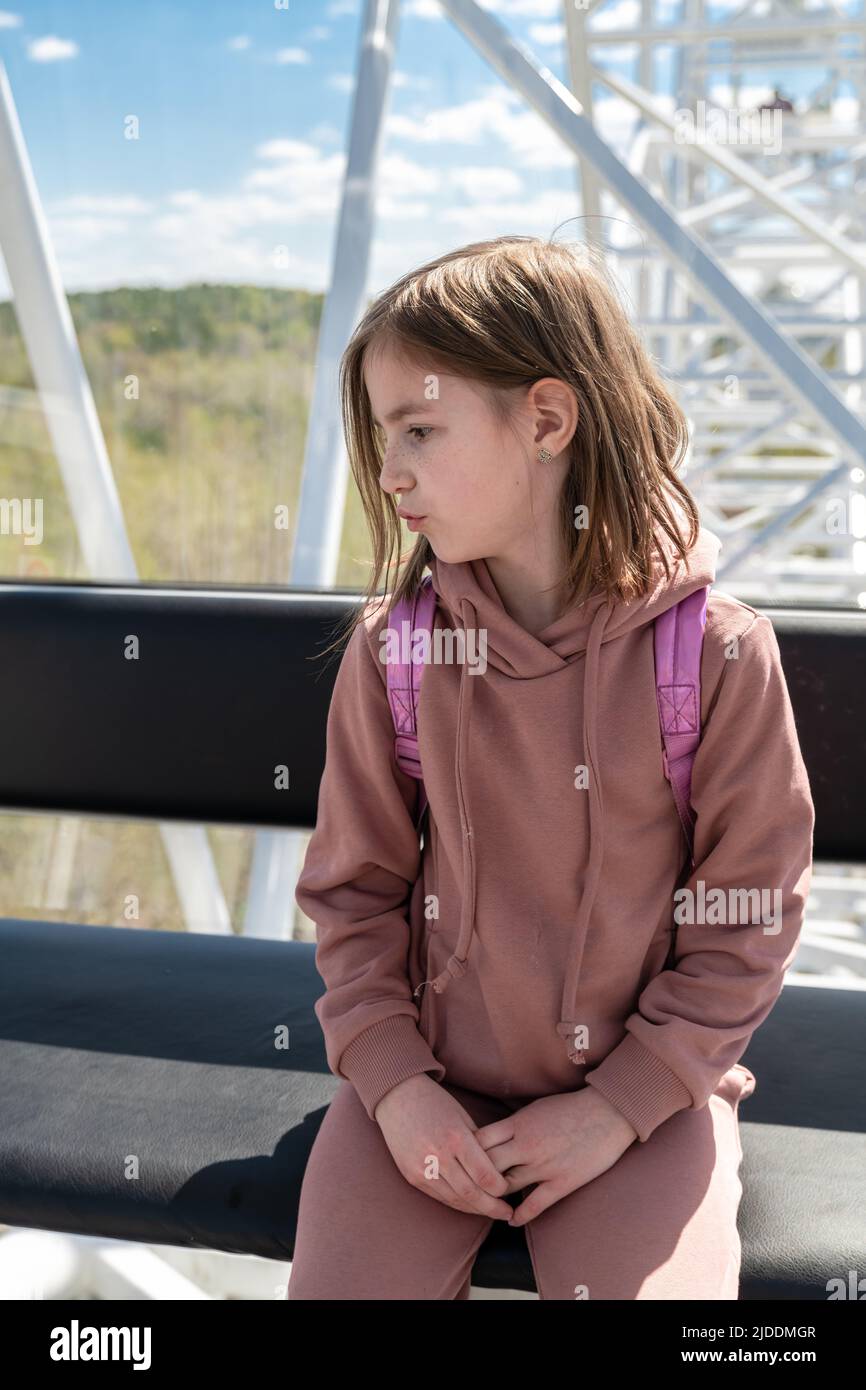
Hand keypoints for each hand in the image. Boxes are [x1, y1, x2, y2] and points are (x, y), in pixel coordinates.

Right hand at [374, 1073, 514, 1221]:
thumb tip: (497, 1169)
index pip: (485, 1176)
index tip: (509, 1190)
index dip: (501, 1189)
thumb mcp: (462, 1117)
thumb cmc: (435, 1102)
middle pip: (472, 1194)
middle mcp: (439, 1156)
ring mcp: (422, 1168)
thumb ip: (478, 1144)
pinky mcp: (411, 1175)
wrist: (397, 1097)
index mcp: (456, 1138)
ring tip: (491, 1211)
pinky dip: (456, 1202)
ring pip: (455, 1200)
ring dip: (475, 1209)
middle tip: (507, 1213)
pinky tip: (469, 1204)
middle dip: (493, 1207)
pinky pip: (438, 1196)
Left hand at [473, 1086, 637, 1226]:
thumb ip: (513, 1125)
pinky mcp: (562, 1181)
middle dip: (475, 1176)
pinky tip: (512, 1220)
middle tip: (468, 1186)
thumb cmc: (570, 1107)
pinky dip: (520, 1215)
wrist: (608, 1112)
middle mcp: (526, 1145)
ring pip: (507, 1186)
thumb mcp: (534, 1108)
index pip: (479, 1141)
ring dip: (495, 1197)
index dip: (467, 1152)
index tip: (463, 1160)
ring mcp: (544, 1165)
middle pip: (487, 1165)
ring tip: (487, 1205)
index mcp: (518, 1124)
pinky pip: (535, 1204)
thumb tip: (492, 1137)